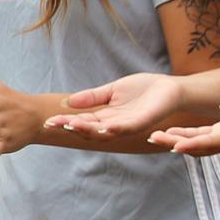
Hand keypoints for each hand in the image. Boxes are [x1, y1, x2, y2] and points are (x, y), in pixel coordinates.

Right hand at [42, 72, 183, 139]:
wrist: (171, 89)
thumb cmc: (144, 89)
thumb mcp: (112, 90)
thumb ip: (93, 97)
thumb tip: (68, 102)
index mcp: (106, 116)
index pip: (82, 121)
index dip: (66, 121)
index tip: (49, 121)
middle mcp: (115, 124)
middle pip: (89, 128)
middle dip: (70, 126)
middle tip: (53, 124)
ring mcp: (128, 125)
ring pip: (104, 131)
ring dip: (88, 129)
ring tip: (71, 125)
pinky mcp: (143, 122)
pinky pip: (127, 127)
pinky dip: (116, 128)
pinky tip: (104, 127)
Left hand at [148, 90, 219, 154]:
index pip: (209, 143)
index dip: (191, 144)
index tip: (173, 145)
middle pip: (196, 147)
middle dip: (173, 143)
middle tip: (151, 138)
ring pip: (196, 143)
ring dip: (175, 141)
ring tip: (154, 136)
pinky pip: (201, 137)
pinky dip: (186, 136)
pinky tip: (172, 132)